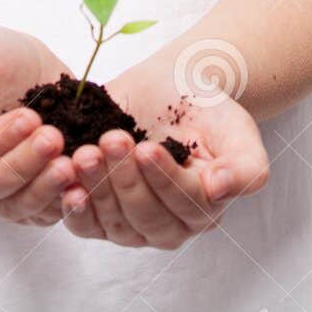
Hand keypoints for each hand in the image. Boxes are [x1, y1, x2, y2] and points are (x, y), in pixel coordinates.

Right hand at [0, 24, 79, 225]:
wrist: (13, 66)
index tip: (29, 117)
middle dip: (23, 164)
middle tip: (54, 138)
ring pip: (16, 206)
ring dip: (44, 188)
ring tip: (70, 163)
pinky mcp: (30, 201)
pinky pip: (44, 211)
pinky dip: (64, 200)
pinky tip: (83, 180)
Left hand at [60, 58, 269, 249]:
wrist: (168, 85)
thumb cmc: (204, 107)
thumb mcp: (236, 128)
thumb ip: (245, 165)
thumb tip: (220, 190)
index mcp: (206, 209)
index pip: (186, 205)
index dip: (165, 180)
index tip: (147, 149)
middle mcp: (169, 225)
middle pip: (146, 217)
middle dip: (126, 180)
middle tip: (111, 141)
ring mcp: (132, 224)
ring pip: (114, 222)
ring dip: (97, 189)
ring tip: (85, 152)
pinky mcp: (100, 212)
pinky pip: (85, 224)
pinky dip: (73, 208)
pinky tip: (65, 185)